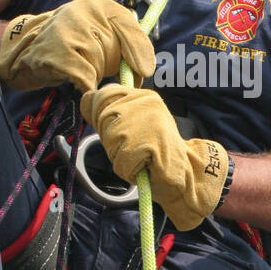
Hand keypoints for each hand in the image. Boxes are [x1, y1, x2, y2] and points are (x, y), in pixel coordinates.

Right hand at [0, 0, 154, 92]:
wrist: (26, 52)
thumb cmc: (71, 45)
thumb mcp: (101, 36)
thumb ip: (128, 45)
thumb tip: (145, 70)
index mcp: (96, 5)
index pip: (127, 25)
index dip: (138, 50)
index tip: (144, 71)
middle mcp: (81, 11)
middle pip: (115, 52)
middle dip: (110, 66)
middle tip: (95, 64)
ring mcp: (66, 30)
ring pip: (99, 67)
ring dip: (93, 75)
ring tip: (78, 67)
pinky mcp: (56, 53)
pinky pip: (86, 79)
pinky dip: (85, 86)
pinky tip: (74, 79)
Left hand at [80, 85, 227, 230]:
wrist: (185, 174)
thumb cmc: (155, 152)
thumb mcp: (131, 124)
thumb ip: (110, 111)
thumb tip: (86, 98)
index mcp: (143, 96)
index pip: (105, 95)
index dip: (103, 117)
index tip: (123, 133)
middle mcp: (146, 103)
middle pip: (104, 119)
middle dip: (112, 141)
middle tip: (134, 148)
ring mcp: (149, 122)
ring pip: (111, 142)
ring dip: (121, 158)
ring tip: (141, 158)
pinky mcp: (149, 143)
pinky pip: (121, 161)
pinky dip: (128, 171)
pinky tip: (144, 167)